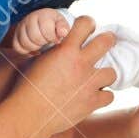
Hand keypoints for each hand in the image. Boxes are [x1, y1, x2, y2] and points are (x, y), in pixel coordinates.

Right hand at [8, 7, 70, 56]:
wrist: (46, 23)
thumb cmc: (54, 25)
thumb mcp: (62, 24)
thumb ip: (63, 27)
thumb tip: (63, 32)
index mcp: (43, 15)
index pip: (45, 29)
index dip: (52, 37)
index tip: (55, 39)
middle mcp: (29, 19)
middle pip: (34, 37)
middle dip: (43, 42)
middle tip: (47, 42)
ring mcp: (21, 27)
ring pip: (24, 42)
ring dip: (34, 47)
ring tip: (41, 45)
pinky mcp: (16, 36)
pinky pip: (17, 47)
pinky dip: (26, 51)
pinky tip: (33, 49)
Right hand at [11, 15, 117, 135]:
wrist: (28, 114)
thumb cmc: (26, 87)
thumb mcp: (37, 60)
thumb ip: (53, 52)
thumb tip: (59, 46)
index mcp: (65, 50)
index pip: (86, 23)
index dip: (88, 24)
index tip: (87, 29)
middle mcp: (81, 64)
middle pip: (107, 41)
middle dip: (108, 40)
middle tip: (105, 44)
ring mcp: (88, 84)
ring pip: (112, 73)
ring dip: (105, 75)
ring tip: (96, 78)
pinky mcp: (91, 103)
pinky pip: (109, 96)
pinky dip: (103, 96)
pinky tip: (94, 96)